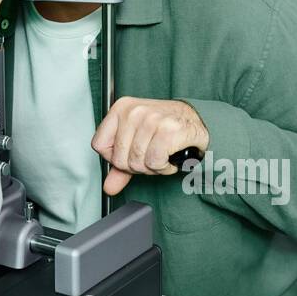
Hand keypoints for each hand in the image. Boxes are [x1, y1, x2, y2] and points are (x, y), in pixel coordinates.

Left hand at [91, 97, 210, 194]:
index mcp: (121, 108)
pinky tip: (170, 157)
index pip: (99, 145)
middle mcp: (134, 111)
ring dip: (153, 167)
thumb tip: (109, 186)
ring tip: (162, 154)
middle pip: (119, 159)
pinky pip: (154, 162)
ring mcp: (151, 119)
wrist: (197, 121)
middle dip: (137, 166)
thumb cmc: (165, 129)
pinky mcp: (168, 130)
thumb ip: (120, 164)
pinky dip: (164, 167)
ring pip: (137, 163)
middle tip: (151, 155)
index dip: (115, 157)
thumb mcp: (137, 141)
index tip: (130, 153)